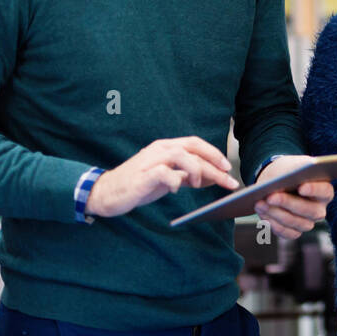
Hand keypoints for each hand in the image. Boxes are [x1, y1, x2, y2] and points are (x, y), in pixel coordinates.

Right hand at [86, 136, 237, 217]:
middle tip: (227, 179)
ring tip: (198, 185)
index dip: (214, 153)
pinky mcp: (142, 175)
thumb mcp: (168, 178)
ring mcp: (150, 161)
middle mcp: (159, 150)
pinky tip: (177, 189)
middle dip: (214, 165)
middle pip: (193, 150)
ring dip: (195, 170)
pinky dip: (174, 180)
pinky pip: (163, 173)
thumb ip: (188, 176)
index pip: (195, 143)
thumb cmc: (139, 185)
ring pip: (181, 156)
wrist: (108, 192)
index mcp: (166, 147)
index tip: (228, 167)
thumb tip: (213, 178)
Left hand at [252, 154, 333, 240]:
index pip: (325, 191)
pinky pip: (286, 232)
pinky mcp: (294, 231)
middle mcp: (319, 210)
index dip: (315, 190)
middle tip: (271, 196)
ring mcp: (307, 223)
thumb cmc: (288, 171)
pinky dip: (272, 223)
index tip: (301, 187)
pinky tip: (262, 213)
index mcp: (324, 191)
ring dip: (276, 214)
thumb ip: (297, 169)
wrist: (276, 181)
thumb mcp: (294, 165)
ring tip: (260, 203)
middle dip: (289, 203)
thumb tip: (292, 177)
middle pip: (310, 211)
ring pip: (296, 223)